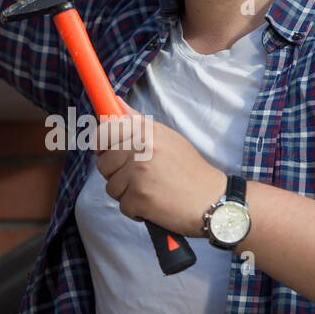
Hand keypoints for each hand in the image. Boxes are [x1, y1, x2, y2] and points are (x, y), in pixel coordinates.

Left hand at [94, 99, 226, 237]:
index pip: (104, 132)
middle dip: (116, 175)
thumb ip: (139, 122)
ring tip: (150, 191)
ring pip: (111, 187)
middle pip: (103, 163)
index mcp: (147, 130)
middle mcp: (142, 147)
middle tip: (138, 179)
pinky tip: (154, 205)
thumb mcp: (168, 138)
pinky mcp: (140, 197)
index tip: (108, 153)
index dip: (102, 146)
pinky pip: (122, 206)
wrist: (213, 200)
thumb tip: (116, 103)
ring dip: (126, 195)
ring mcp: (139, 172)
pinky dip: (136, 210)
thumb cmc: (190, 171)